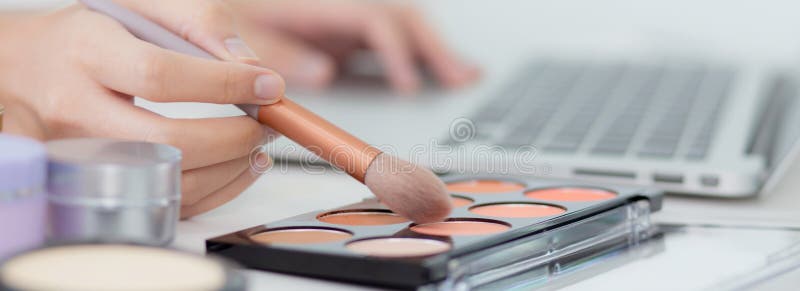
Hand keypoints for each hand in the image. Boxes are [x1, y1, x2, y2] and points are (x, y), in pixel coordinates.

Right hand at [0, 0, 283, 217]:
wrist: (21, 69)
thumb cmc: (87, 35)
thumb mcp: (135, 3)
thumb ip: (197, 20)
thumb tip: (251, 66)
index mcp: (86, 51)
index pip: (159, 76)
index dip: (223, 84)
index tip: (268, 85)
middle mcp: (76, 108)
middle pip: (167, 141)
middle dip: (236, 136)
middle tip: (269, 121)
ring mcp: (83, 155)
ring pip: (169, 180)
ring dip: (232, 169)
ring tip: (259, 144)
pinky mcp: (97, 183)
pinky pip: (165, 200)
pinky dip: (216, 190)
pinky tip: (237, 166)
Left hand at [229, 0, 479, 92]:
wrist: (222, 6)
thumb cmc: (232, 15)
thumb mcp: (246, 33)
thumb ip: (280, 53)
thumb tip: (325, 73)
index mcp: (320, 6)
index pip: (373, 20)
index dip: (396, 52)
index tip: (408, 86)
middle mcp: (341, 8)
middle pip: (404, 17)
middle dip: (436, 47)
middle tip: (463, 79)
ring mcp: (347, 20)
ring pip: (406, 25)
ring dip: (436, 49)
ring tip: (466, 75)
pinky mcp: (348, 33)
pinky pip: (394, 39)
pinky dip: (419, 55)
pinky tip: (440, 70)